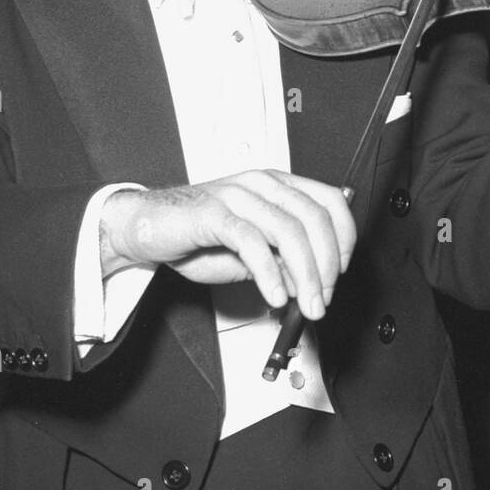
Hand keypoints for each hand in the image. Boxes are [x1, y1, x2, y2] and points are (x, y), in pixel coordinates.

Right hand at [99, 171, 356, 320]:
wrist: (145, 227)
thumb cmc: (197, 236)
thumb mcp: (251, 252)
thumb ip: (282, 262)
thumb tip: (312, 284)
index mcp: (277, 185)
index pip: (329, 201)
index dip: (344, 237)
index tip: (341, 272)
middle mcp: (262, 184)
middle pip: (314, 219)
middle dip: (326, 266)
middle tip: (322, 299)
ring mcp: (238, 195)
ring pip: (289, 231)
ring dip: (305, 276)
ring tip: (306, 305)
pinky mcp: (214, 213)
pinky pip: (252, 243)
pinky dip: (270, 274)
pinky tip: (274, 296)